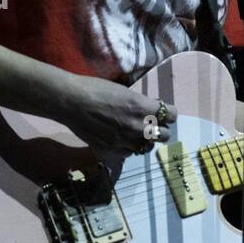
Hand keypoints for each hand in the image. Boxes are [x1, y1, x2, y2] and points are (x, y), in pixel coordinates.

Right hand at [57, 74, 178, 156]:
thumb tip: (151, 109)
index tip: (162, 113)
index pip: (172, 115)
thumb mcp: (126, 92)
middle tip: (152, 125)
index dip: (168, 114)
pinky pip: (129, 153)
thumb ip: (141, 104)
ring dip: (145, 140)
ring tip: (136, 133)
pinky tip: (120, 139)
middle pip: (164, 135)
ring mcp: (124, 140)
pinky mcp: (111, 150)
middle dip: (160, 129)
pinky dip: (128, 148)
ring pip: (147, 147)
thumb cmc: (96, 89)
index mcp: (142, 107)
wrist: (71, 101)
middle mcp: (137, 126)